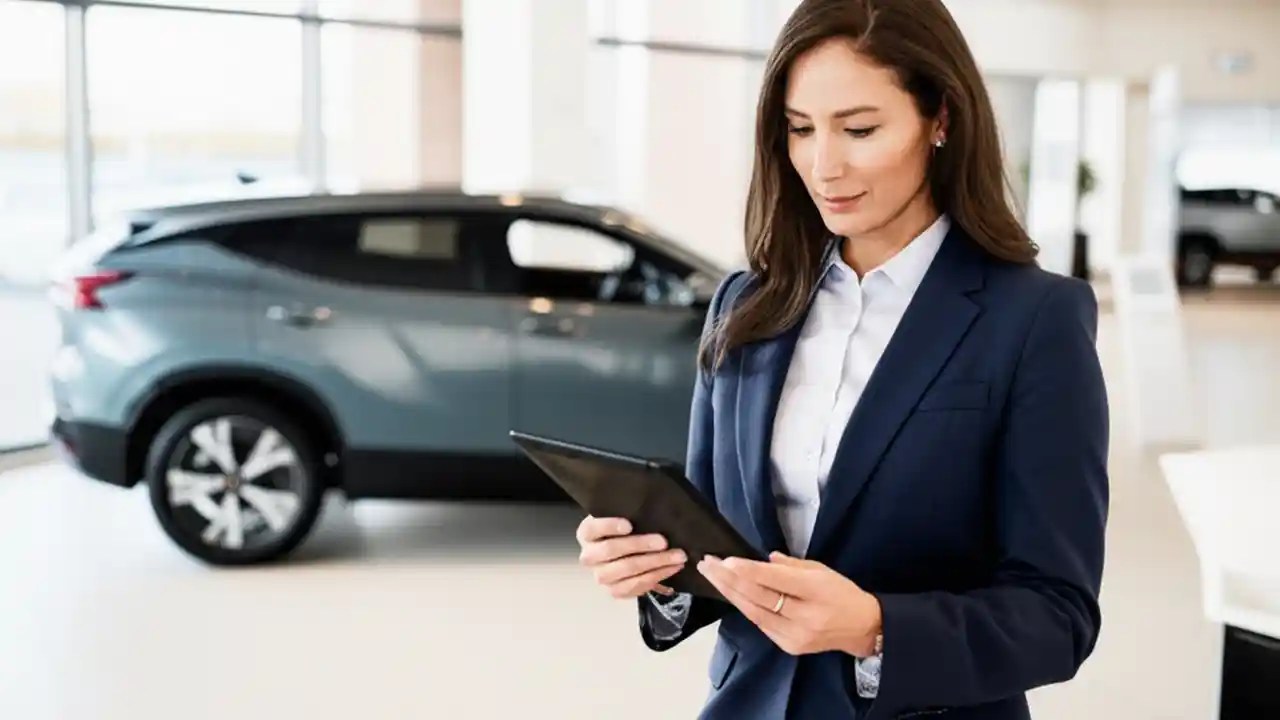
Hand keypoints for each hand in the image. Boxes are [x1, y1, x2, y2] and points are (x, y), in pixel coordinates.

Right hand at [575, 515, 688, 598]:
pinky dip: (657, 576)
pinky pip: (635, 587)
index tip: (629, 525)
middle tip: (664, 542)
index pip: (593, 528)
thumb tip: (654, 508)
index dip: (610, 526)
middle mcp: (589, 557)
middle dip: (640, 545)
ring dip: (655, 563)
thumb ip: (632, 512)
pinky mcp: (614, 591)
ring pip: (626, 570)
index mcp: (587, 533)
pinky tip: (672, 568)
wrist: (626, 553)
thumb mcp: (624, 516)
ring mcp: (601, 576)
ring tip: (677, 557)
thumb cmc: (627, 529)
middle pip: (611, 550)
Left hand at [697, 551, 881, 657]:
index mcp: (816, 591)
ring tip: (712, 576)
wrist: (862, 628)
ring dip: (730, 593)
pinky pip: (760, 624)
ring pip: (754, 612)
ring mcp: (795, 635)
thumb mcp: (822, 570)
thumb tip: (764, 560)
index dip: (748, 571)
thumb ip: (791, 565)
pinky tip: (730, 594)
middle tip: (707, 564)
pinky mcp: (789, 647)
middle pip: (759, 597)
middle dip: (729, 579)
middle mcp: (804, 616)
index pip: (775, 581)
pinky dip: (744, 607)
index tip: (725, 561)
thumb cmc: (842, 593)